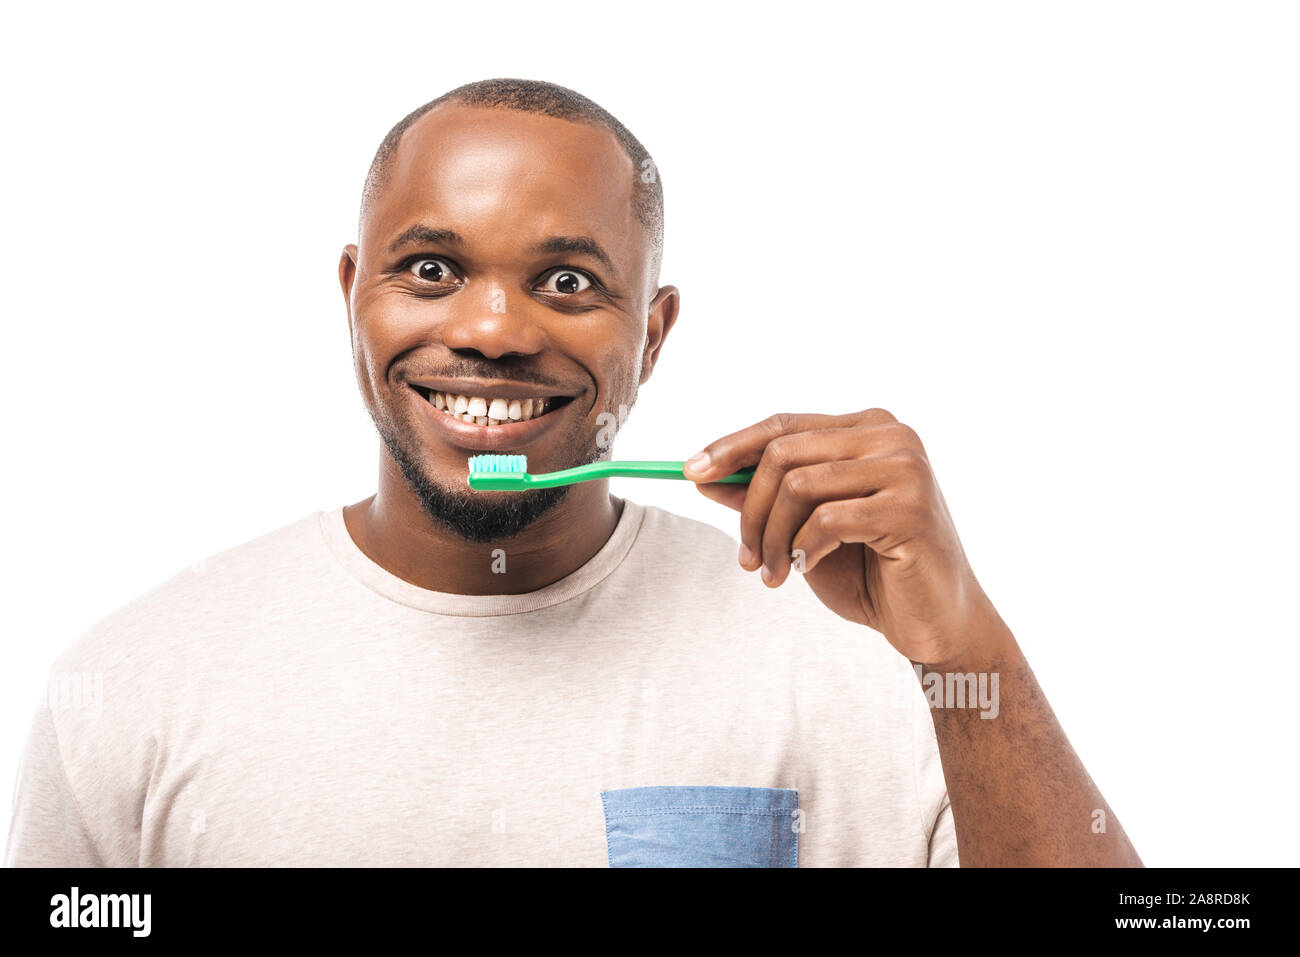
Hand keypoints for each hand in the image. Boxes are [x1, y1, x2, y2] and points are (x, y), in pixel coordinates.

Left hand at [684, 408, 1000, 665]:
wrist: (935, 624)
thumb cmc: (872, 573)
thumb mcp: (803, 531)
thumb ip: (762, 499)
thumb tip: (703, 477)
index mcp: (868, 429)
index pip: (784, 424)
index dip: (732, 446)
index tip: (689, 473)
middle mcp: (891, 436)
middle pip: (783, 452)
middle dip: (750, 509)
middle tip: (746, 559)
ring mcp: (906, 467)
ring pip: (798, 485)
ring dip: (772, 537)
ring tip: (775, 574)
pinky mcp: (910, 507)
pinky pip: (826, 519)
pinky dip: (805, 549)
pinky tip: (809, 569)